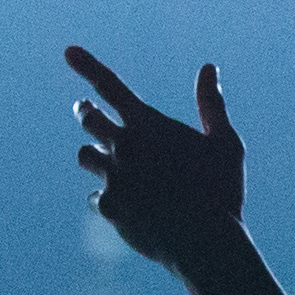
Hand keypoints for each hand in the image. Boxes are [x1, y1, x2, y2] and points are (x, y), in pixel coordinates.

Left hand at [67, 48, 242, 271]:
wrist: (206, 243)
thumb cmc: (221, 191)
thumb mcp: (226, 144)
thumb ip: (212, 105)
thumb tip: (210, 68)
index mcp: (149, 124)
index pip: (110, 85)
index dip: (87, 65)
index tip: (68, 51)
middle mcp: (124, 146)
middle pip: (88, 118)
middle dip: (86, 112)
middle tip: (85, 110)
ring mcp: (113, 177)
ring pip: (86, 156)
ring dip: (94, 155)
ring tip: (101, 159)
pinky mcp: (109, 207)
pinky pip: (96, 197)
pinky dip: (107, 198)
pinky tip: (120, 205)